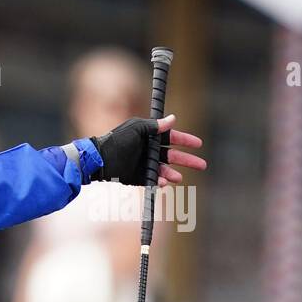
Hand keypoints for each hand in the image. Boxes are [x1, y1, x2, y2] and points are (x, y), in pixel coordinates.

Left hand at [90, 114, 205, 187]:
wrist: (100, 159)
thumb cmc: (117, 141)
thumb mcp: (136, 128)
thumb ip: (154, 126)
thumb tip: (173, 119)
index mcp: (149, 136)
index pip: (171, 137)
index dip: (185, 140)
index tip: (198, 144)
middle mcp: (148, 150)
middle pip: (172, 156)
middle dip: (187, 160)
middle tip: (202, 165)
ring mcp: (143, 164)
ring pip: (164, 169)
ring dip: (173, 173)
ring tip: (179, 178)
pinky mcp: (137, 177)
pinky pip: (152, 180)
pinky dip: (160, 181)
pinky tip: (165, 182)